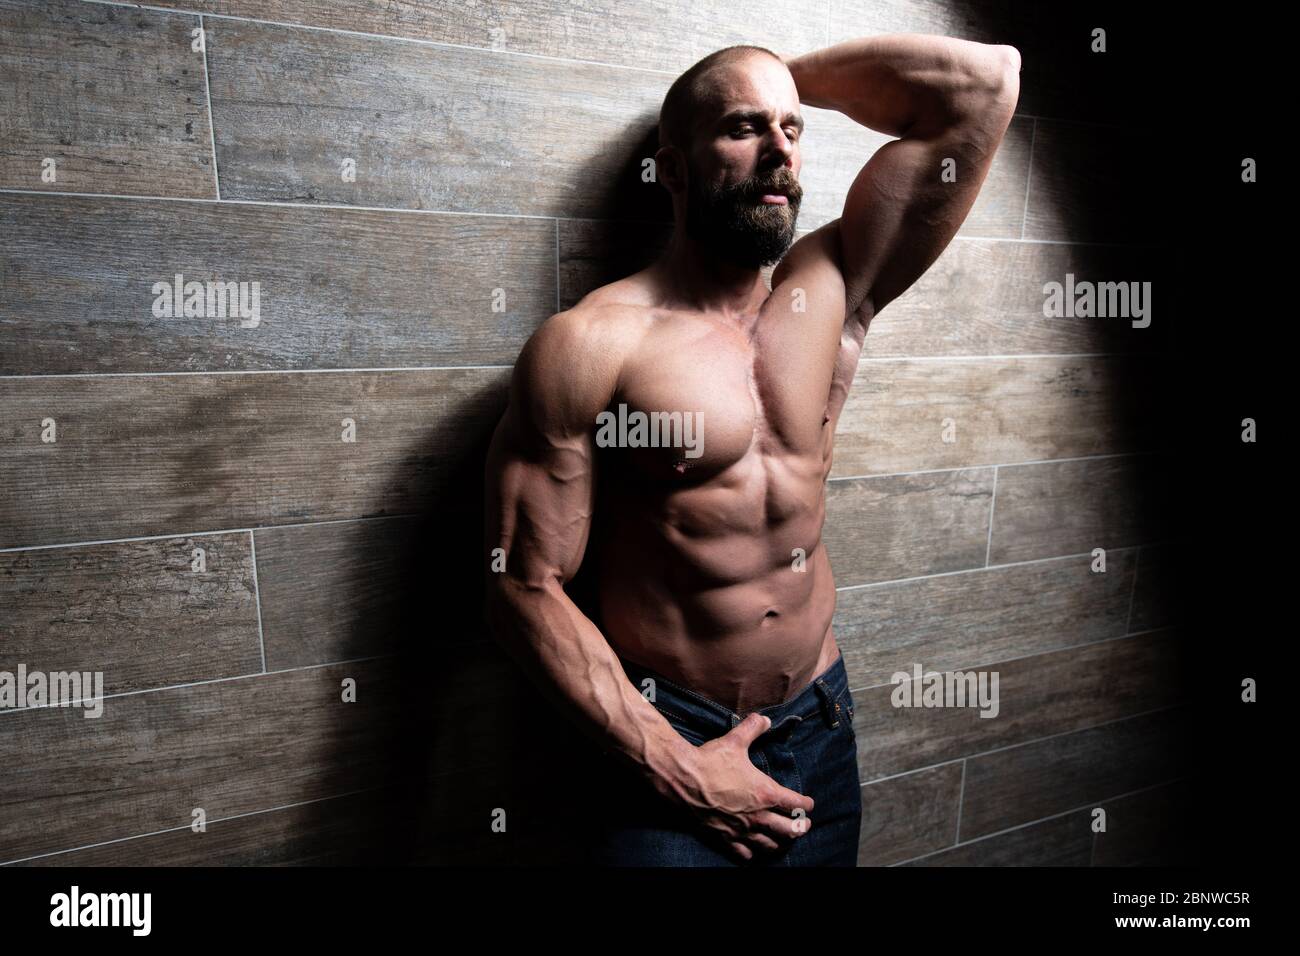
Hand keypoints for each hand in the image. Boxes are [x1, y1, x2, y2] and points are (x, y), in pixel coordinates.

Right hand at [655, 713, 815, 861]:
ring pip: (770, 845)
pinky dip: (752, 853)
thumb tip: (764, 719)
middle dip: (801, 828)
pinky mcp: (725, 837)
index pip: (796, 803)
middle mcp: (758, 815)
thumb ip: (752, 728)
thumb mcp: (734, 740)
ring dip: (780, 843)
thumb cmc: (710, 760)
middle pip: (790, 830)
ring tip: (783, 840)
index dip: (806, 804)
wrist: (683, 778)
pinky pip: (745, 853)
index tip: (809, 804)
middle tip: (805, 825)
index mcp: (765, 792)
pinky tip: (753, 851)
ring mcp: (742, 829)